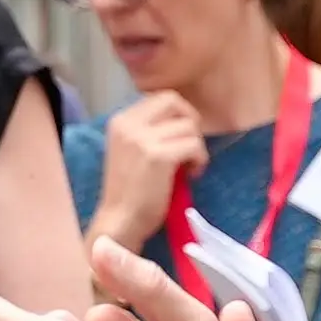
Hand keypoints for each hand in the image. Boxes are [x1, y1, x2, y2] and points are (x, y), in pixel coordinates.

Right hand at [93, 93, 207, 253]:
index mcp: (120, 121)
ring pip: (188, 126)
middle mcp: (128, 124)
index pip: (161, 97)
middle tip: (190, 146)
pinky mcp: (158, 157)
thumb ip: (149, 131)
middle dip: (190, 122)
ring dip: (196, 146)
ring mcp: (141, 139)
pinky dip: (200, 159)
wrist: (120, 222)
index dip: (178, 115)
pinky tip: (192, 175)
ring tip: (188, 167)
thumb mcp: (132, 150)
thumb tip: (183, 120)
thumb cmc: (129, 192)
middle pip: (173, 100)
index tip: (179, 138)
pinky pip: (194, 145)